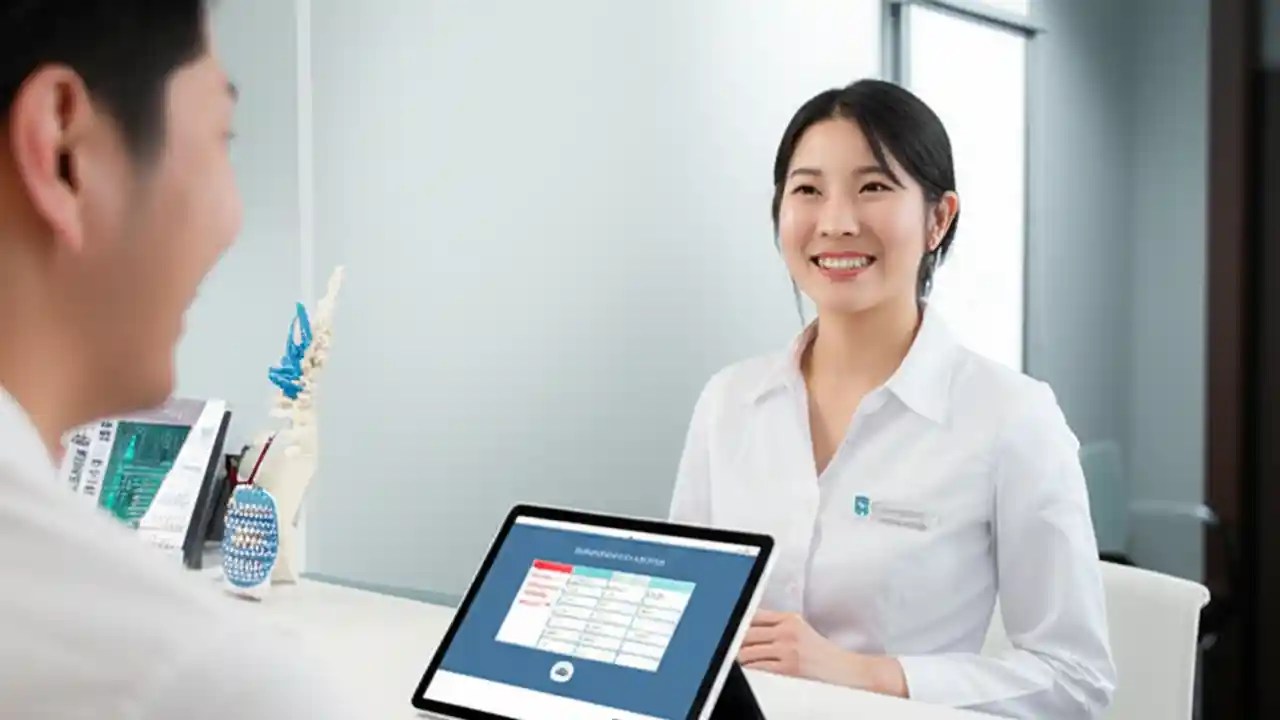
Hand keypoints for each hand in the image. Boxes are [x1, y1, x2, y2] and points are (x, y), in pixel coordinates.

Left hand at [738, 610, 907, 696]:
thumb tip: (745, 629)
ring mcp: (787, 649)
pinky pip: (757, 668)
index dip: (735, 622)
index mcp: (789, 619)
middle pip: (745, 632)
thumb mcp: (800, 631)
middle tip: (721, 647)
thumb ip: (775, 627)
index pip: (752, 615)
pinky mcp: (788, 668)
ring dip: (737, 658)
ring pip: (747, 652)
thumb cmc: (822, 655)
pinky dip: (748, 671)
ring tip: (733, 661)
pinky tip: (746, 671)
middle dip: (731, 641)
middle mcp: (787, 631)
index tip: (722, 627)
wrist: (847, 671)